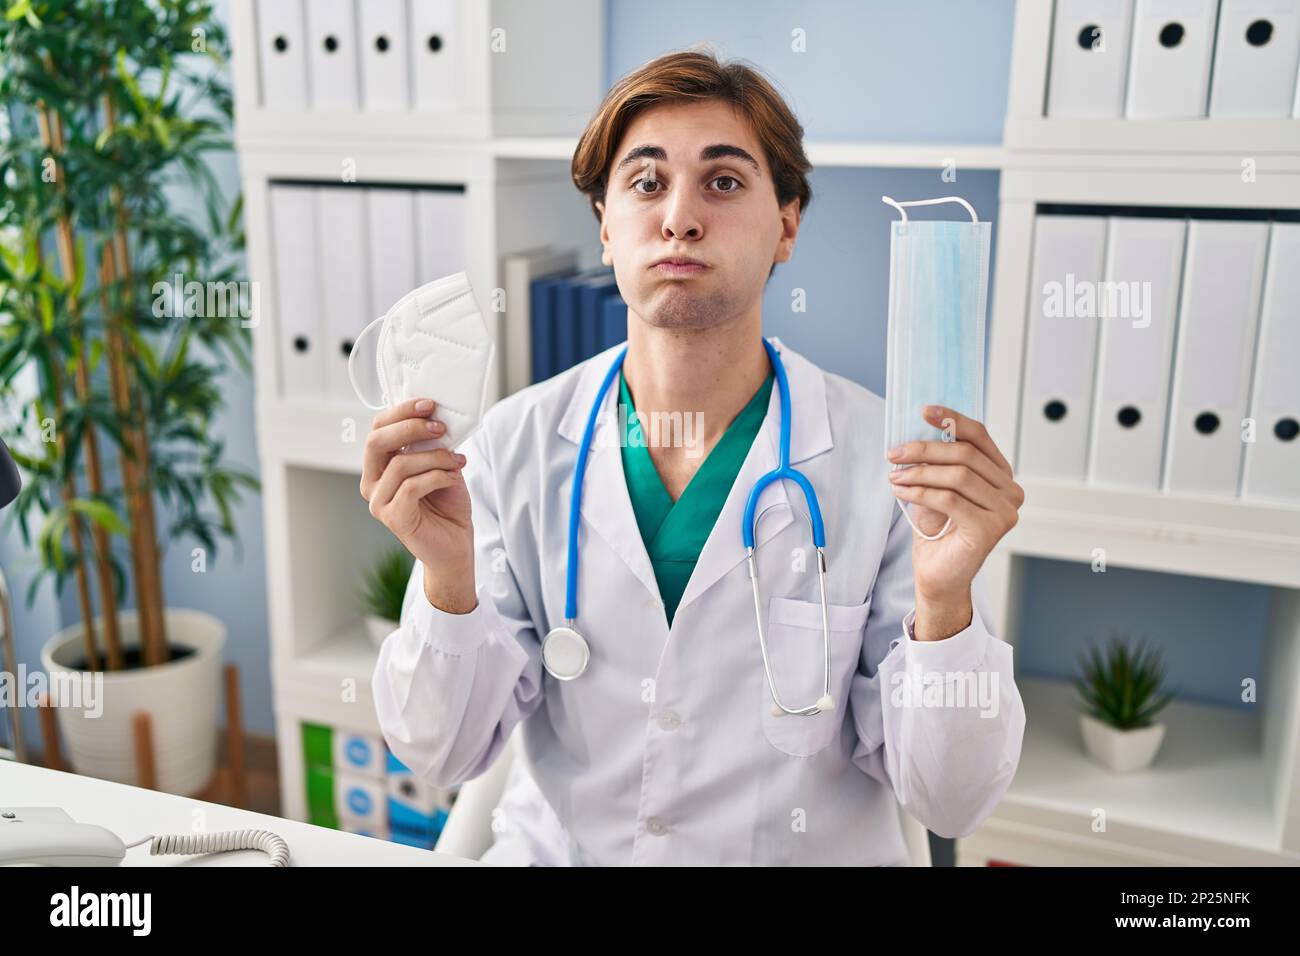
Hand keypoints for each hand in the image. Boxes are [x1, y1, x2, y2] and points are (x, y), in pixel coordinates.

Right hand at [359, 398, 476, 612]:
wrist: (455, 545)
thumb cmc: (446, 505)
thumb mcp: (440, 464)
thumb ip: (432, 443)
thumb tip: (438, 414)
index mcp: (380, 465)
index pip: (379, 428)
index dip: (401, 412)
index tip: (430, 404)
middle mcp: (372, 482)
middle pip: (377, 441)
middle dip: (410, 427)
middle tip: (440, 427)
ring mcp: (379, 502)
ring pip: (401, 464)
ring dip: (435, 457)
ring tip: (458, 460)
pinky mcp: (393, 518)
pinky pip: (412, 487)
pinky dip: (437, 476)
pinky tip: (453, 477)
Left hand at [886, 405, 1022, 624]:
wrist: (938, 575)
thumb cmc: (938, 531)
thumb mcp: (936, 486)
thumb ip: (938, 461)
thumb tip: (919, 429)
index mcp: (1001, 475)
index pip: (980, 436)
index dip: (952, 419)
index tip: (924, 411)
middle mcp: (1010, 491)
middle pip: (965, 454)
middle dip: (924, 450)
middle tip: (894, 453)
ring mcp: (1004, 511)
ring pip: (958, 475)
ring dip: (919, 472)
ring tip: (895, 476)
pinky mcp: (989, 529)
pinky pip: (950, 499)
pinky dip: (921, 492)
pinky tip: (902, 492)